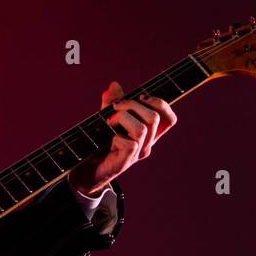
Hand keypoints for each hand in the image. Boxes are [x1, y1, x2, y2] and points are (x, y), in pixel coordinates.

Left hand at [69, 80, 177, 195]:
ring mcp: (137, 154)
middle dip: (132, 105)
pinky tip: (107, 139)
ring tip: (109, 122)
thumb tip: (114, 85)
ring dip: (122, 118)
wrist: (86, 170)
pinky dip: (115, 136)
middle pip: (154, 118)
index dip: (160, 103)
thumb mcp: (105, 118)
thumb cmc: (98, 143)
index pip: (169, 118)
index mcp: (148, 133)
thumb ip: (112, 103)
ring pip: (142, 129)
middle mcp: (147, 144)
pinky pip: (128, 143)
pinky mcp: (126, 162)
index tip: (141, 97)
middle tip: (115, 108)